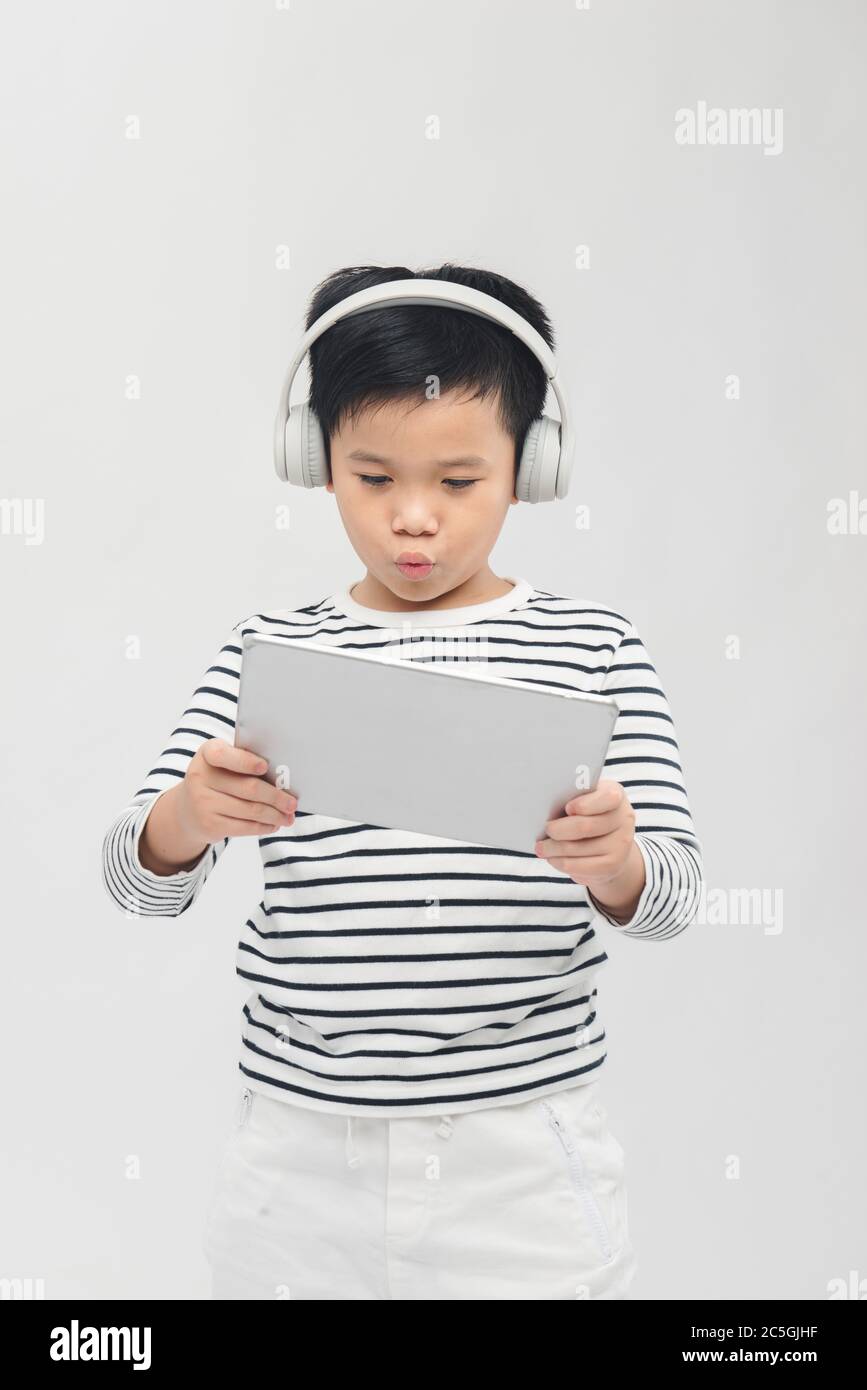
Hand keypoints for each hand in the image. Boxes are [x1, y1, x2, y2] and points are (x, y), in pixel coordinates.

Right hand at [176, 738, 297, 841]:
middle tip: (292, 803)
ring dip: (275, 815)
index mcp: (207, 754)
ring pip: (250, 810)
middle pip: (248, 788)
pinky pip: (244, 827)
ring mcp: (202, 803)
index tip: (265, 766)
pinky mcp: (209, 825)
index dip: (245, 761)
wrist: (187, 808)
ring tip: (288, 817)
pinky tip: (274, 825)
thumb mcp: (223, 764)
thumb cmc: (217, 780)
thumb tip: (283, 779)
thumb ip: (246, 763)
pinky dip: (264, 827)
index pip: (224, 755)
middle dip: (276, 797)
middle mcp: (200, 777)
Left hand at [533, 778, 635, 890]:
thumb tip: (543, 807)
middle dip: (559, 830)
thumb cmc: (588, 814)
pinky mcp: (613, 864)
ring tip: (541, 848)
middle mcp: (623, 818)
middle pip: (585, 826)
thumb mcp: (585, 799)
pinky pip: (581, 866)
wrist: (611, 843)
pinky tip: (553, 859)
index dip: (584, 805)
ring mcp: (621, 843)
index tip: (567, 808)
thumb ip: (571, 798)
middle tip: (545, 830)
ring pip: (578, 848)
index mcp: (615, 794)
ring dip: (554, 849)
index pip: (606, 798)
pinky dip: (561, 863)